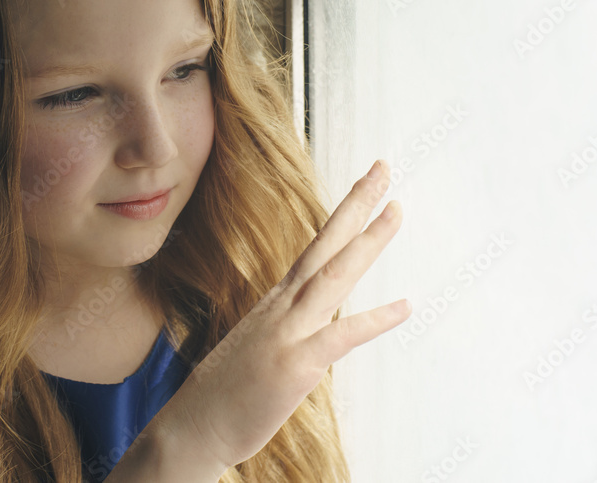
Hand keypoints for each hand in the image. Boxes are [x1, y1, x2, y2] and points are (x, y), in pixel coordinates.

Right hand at [156, 159, 409, 470]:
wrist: (191, 427)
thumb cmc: (224, 394)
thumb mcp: (257, 347)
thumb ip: (285, 328)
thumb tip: (308, 324)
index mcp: (275, 304)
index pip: (315, 248)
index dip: (343, 215)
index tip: (367, 186)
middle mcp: (281, 308)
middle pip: (325, 245)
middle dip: (356, 205)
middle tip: (384, 168)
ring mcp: (287, 334)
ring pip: (333, 277)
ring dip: (367, 243)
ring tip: (396, 211)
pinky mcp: (295, 366)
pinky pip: (340, 336)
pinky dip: (374, 320)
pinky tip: (405, 306)